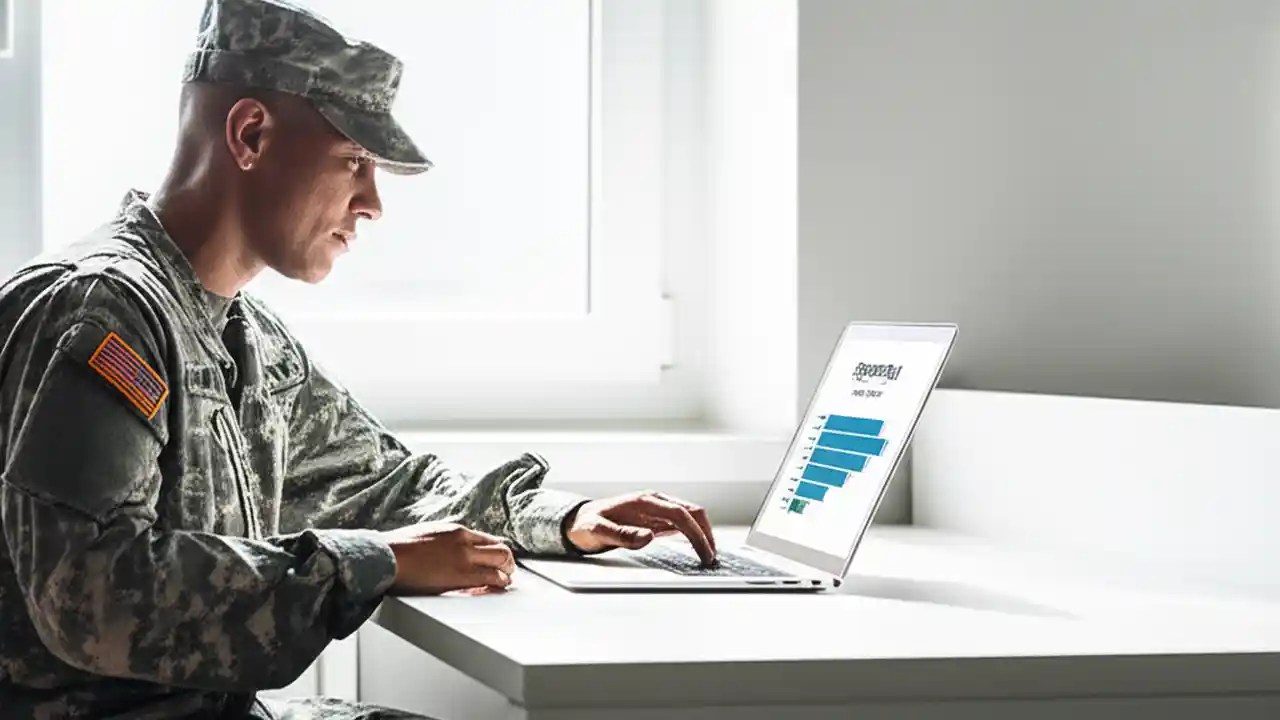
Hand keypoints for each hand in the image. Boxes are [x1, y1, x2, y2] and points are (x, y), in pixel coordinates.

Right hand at [381, 522, 515, 594]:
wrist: (386, 556)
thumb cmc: (397, 550)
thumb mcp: (427, 535)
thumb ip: (444, 542)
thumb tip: (448, 551)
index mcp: (455, 531)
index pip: (487, 539)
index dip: (494, 551)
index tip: (496, 559)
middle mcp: (464, 540)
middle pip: (500, 548)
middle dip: (507, 561)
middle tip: (508, 571)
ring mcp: (465, 557)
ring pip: (501, 561)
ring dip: (506, 573)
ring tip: (505, 581)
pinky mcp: (462, 575)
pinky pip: (491, 579)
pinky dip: (498, 583)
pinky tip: (498, 588)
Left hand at [564, 491, 717, 565]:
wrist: (576, 520)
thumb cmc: (586, 524)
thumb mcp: (596, 531)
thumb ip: (621, 534)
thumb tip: (647, 537)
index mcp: (643, 501)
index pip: (680, 514)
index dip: (696, 533)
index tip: (704, 552)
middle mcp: (653, 502)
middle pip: (691, 512)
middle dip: (706, 533)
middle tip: (711, 557)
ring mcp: (655, 510)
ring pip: (689, 517)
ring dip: (702, 533)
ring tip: (708, 555)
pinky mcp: (655, 519)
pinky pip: (681, 524)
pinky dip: (693, 535)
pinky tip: (697, 547)